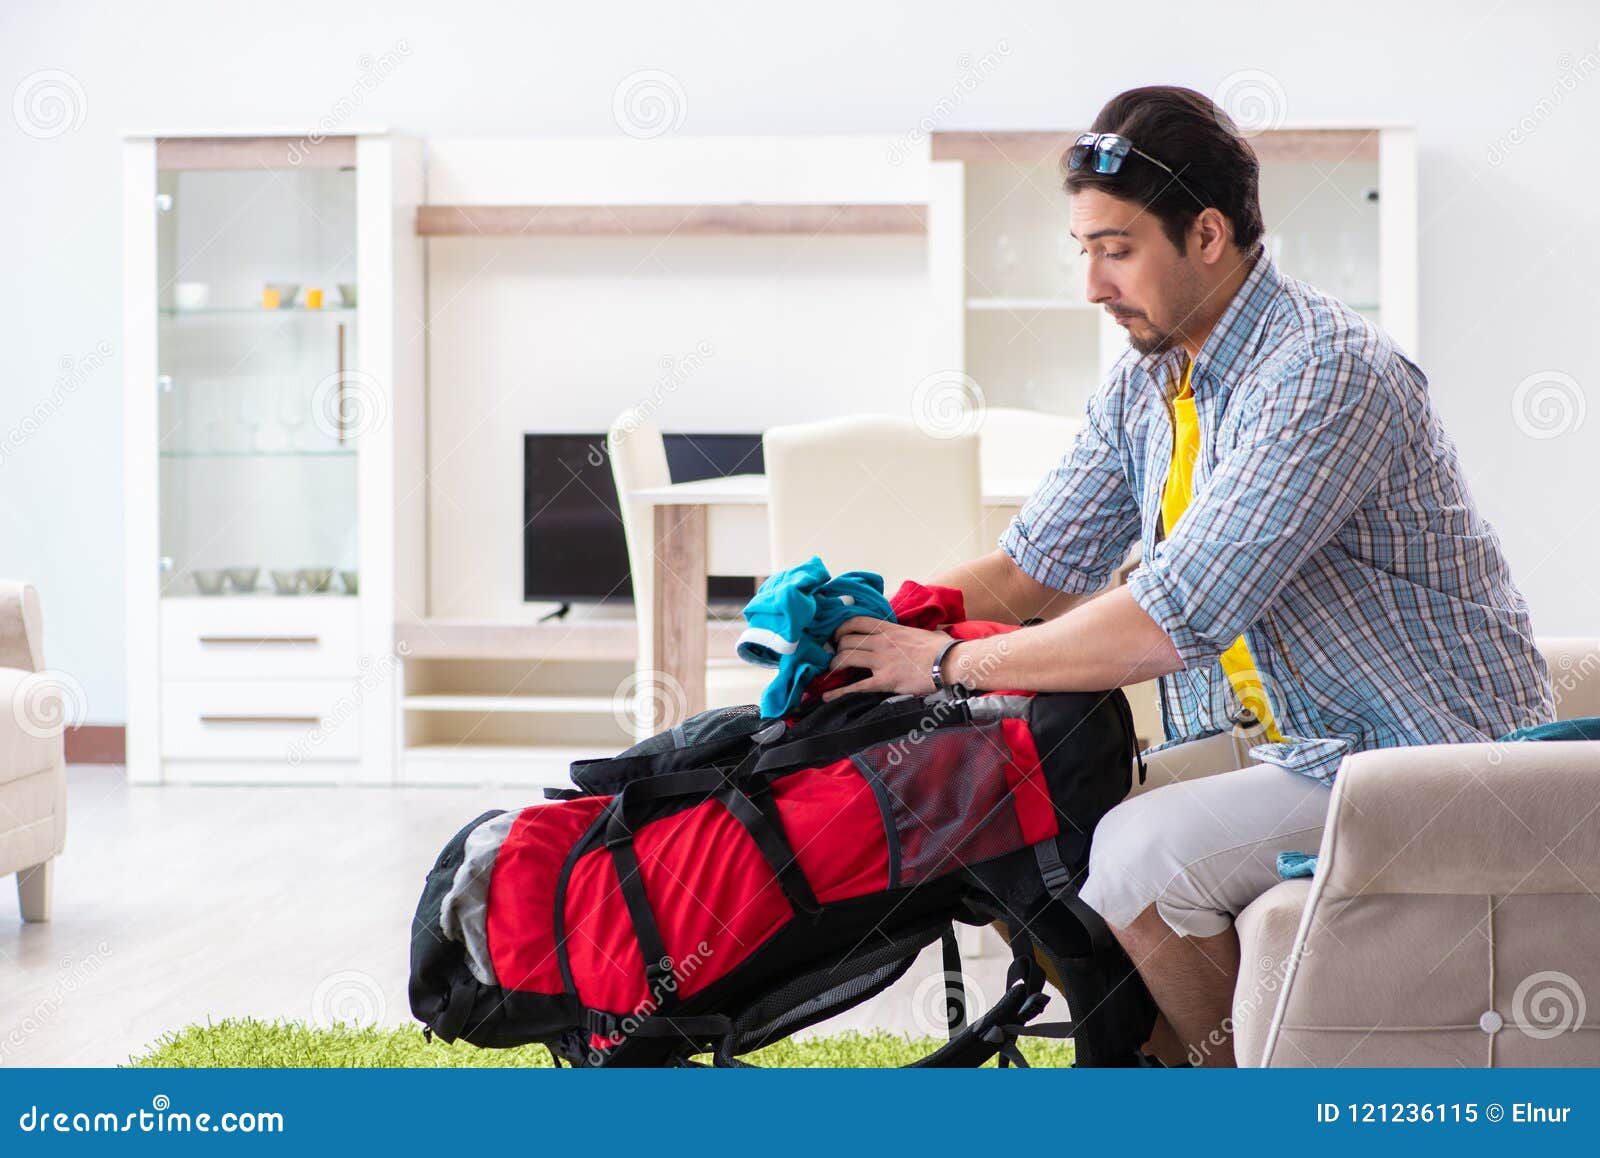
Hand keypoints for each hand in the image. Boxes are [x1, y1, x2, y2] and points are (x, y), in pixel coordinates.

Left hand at [822, 617, 954, 701]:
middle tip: (833, 656)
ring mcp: (882, 661)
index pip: (855, 621)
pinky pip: (857, 686)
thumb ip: (904, 633)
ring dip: (835, 665)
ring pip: (846, 659)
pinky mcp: (886, 680)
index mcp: (889, 628)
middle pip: (846, 641)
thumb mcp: (918, 632)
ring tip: (831, 671)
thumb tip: (905, 634)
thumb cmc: (939, 647)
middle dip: (835, 649)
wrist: (951, 662)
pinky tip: (828, 696)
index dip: (840, 628)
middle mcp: (881, 642)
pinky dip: (839, 692)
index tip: (836, 635)